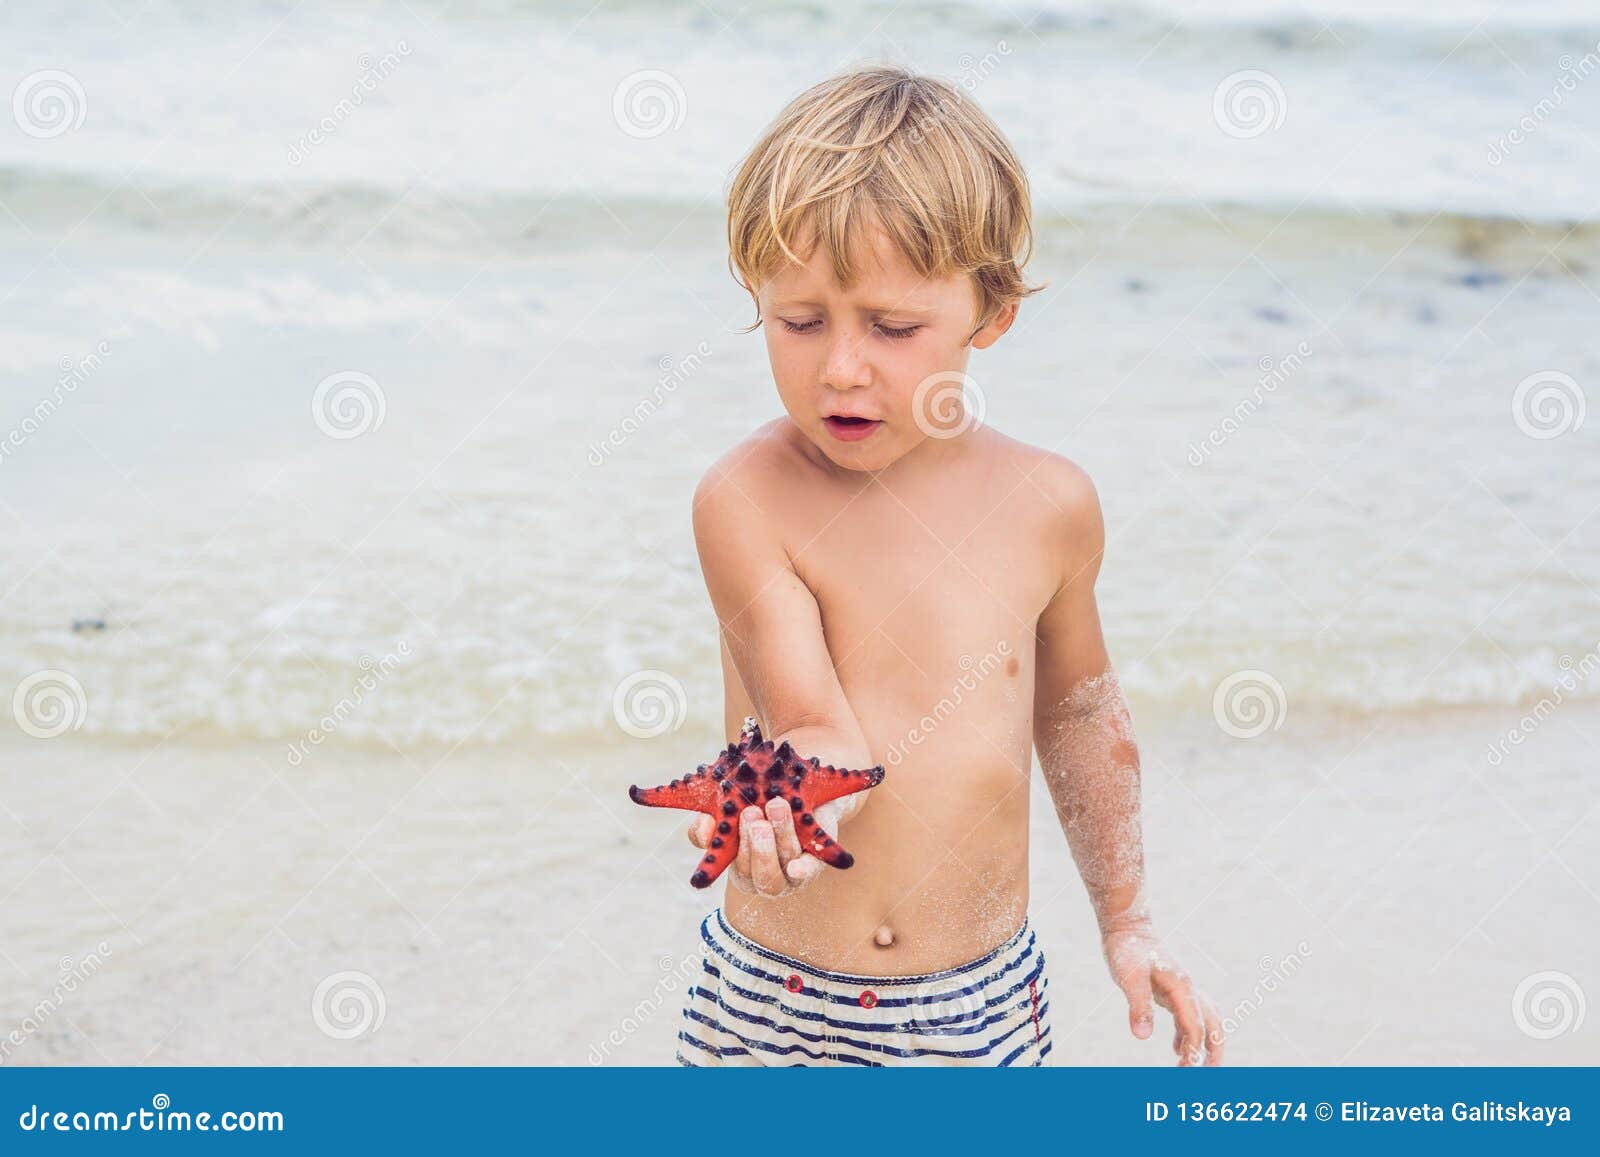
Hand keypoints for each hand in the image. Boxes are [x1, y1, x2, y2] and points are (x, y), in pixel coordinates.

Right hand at [688, 795, 855, 897]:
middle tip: (752, 813)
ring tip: (777, 805)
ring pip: (785, 862)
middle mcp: (768, 876)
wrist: (799, 785)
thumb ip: (709, 823)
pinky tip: (796, 868)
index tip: (723, 826)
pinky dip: (803, 870)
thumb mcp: (730, 807)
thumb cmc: (756, 800)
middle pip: (761, 875)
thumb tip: (703, 832)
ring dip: (780, 834)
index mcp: (742, 867)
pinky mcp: (820, 859)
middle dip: (756, 845)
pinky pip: (813, 869)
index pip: (732, 868)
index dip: (726, 852)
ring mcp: (794, 871)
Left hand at [1102, 919, 1224, 1065]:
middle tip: (1209, 1074)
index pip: (1195, 1025)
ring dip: (1202, 1044)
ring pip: (1204, 1020)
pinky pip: (1187, 1017)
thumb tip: (1142, 1037)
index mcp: (1181, 987)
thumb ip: (1138, 1005)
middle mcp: (1187, 989)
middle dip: (1214, 1050)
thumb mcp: (1129, 977)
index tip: (1186, 1070)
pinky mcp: (1171, 990)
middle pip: (1213, 1023)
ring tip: (1191, 1068)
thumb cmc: (1127, 949)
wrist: (1126, 927)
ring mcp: (1181, 989)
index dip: (1194, 1050)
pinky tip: (1176, 1050)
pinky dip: (1187, 1035)